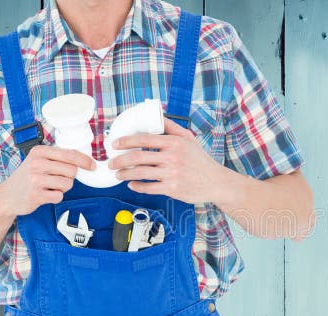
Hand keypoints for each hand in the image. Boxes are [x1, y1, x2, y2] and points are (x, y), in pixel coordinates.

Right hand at [0, 146, 95, 215]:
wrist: (6, 196)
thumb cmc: (26, 178)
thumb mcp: (38, 161)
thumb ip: (57, 158)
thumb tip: (85, 160)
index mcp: (39, 152)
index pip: (70, 154)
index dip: (85, 161)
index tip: (92, 166)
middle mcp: (37, 163)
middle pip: (72, 170)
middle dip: (69, 177)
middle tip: (56, 179)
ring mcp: (35, 179)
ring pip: (67, 184)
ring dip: (62, 188)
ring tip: (48, 187)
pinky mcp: (35, 195)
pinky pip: (59, 196)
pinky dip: (55, 197)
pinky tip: (44, 195)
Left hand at [108, 118, 230, 203]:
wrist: (216, 182)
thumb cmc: (200, 160)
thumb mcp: (189, 138)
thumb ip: (171, 126)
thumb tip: (157, 114)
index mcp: (174, 142)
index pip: (144, 138)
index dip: (126, 141)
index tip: (115, 144)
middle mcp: (172, 157)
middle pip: (138, 157)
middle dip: (119, 160)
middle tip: (111, 163)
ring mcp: (172, 174)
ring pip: (140, 173)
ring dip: (125, 174)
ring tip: (118, 174)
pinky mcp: (172, 189)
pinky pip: (148, 188)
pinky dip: (137, 186)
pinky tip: (132, 185)